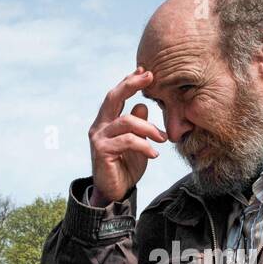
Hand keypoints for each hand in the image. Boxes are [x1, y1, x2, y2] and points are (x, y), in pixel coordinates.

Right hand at [88, 67, 167, 204]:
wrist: (115, 192)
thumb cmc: (126, 166)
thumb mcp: (138, 142)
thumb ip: (139, 125)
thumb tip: (143, 105)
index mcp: (107, 121)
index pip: (117, 96)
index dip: (129, 81)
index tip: (145, 70)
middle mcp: (100, 126)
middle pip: (113, 97)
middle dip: (131, 84)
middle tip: (150, 77)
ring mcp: (99, 138)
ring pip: (126, 121)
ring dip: (149, 127)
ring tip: (163, 138)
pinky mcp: (102, 151)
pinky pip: (128, 141)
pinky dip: (144, 145)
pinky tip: (154, 154)